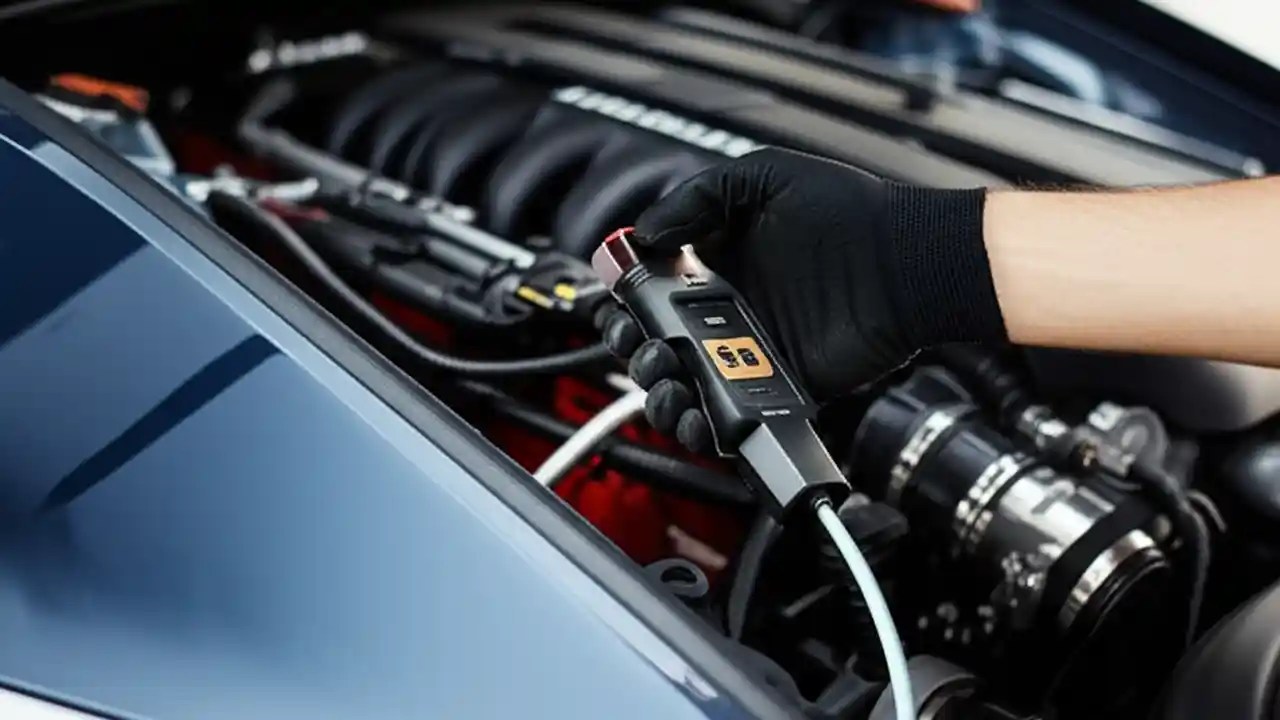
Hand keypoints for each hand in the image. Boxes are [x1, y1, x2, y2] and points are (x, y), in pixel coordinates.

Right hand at [599, 148, 1002, 450]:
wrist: (909, 262)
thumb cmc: (851, 213)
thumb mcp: (764, 176)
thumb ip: (697, 197)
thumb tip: (644, 232)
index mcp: (718, 263)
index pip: (649, 291)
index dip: (624, 303)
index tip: (617, 307)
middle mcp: (729, 311)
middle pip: (654, 345)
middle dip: (634, 351)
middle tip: (646, 346)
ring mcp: (752, 354)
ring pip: (683, 389)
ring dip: (658, 393)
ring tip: (667, 381)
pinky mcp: (780, 389)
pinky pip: (729, 419)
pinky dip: (702, 426)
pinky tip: (695, 413)